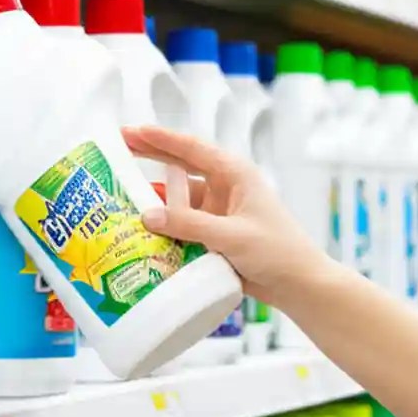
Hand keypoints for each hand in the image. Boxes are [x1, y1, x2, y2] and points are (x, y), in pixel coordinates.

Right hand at [123, 125, 330, 304]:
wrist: (299, 285)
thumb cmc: (279, 252)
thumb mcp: (232, 235)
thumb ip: (189, 225)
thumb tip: (147, 216)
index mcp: (234, 174)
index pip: (191, 149)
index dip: (160, 139)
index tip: (132, 131)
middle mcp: (224, 188)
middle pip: (180, 167)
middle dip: (150, 156)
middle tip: (118, 147)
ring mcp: (218, 212)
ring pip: (178, 200)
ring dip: (153, 198)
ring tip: (120, 193)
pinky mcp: (213, 234)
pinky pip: (182, 225)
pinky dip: (163, 226)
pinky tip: (141, 230)